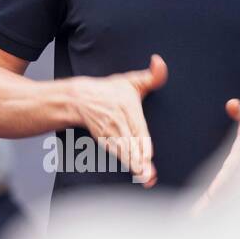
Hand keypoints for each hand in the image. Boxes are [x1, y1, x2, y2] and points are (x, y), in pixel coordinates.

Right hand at [73, 54, 167, 186]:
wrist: (81, 98)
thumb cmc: (110, 91)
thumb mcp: (132, 81)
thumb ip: (152, 76)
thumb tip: (159, 61)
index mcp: (128, 108)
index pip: (137, 127)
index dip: (141, 142)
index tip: (147, 154)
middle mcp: (119, 121)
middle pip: (131, 142)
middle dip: (139, 158)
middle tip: (148, 173)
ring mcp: (111, 132)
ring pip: (124, 150)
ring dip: (134, 164)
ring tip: (144, 177)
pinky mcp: (106, 141)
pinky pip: (118, 153)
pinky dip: (128, 163)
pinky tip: (138, 173)